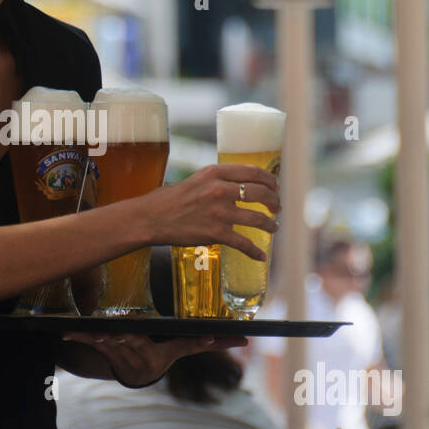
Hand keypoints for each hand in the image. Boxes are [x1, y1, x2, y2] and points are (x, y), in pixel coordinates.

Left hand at [63, 331, 248, 387]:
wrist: (136, 373)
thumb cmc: (160, 356)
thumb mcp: (183, 351)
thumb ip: (210, 344)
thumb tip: (244, 340)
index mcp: (153, 352)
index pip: (155, 345)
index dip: (145, 341)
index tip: (135, 333)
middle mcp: (134, 354)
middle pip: (124, 344)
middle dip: (114, 338)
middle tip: (108, 330)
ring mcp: (117, 354)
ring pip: (105, 345)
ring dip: (93, 338)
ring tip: (81, 330)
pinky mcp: (102, 350)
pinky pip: (89, 343)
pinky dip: (79, 337)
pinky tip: (65, 332)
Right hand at [139, 164, 280, 260]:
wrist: (151, 218)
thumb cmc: (169, 199)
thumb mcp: (195, 180)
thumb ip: (217, 180)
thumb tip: (238, 186)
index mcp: (215, 173)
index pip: (252, 172)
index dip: (269, 180)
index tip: (274, 186)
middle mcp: (220, 190)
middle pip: (260, 193)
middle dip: (274, 201)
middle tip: (277, 207)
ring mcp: (220, 212)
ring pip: (257, 219)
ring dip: (270, 225)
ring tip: (274, 228)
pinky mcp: (216, 233)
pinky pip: (244, 244)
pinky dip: (255, 252)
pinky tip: (261, 256)